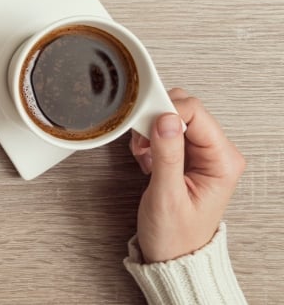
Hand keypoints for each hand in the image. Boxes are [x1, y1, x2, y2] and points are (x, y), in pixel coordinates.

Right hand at [129, 88, 245, 262]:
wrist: (171, 255)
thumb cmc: (175, 235)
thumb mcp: (167, 196)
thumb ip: (168, 155)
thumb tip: (166, 118)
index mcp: (223, 161)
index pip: (196, 113)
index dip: (166, 111)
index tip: (143, 121)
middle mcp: (217, 153)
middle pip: (185, 110)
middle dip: (156, 119)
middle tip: (141, 141)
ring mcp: (202, 153)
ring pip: (173, 117)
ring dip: (150, 129)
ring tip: (144, 155)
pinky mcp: (187, 155)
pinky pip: (166, 130)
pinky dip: (149, 138)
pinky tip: (146, 158)